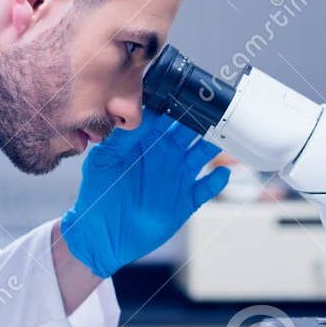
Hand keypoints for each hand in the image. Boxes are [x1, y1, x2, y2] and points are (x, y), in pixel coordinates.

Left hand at [58, 113, 230, 278]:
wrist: (103, 236)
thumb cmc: (98, 195)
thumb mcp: (105, 160)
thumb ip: (123, 137)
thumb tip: (142, 113)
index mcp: (146, 143)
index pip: (166, 116)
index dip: (177, 103)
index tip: (188, 90)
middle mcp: (165, 156)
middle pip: (190, 130)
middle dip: (202, 118)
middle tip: (214, 104)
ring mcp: (178, 177)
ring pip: (203, 154)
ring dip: (214, 144)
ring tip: (227, 133)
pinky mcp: (186, 200)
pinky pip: (208, 186)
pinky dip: (217, 180)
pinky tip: (221, 173)